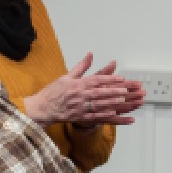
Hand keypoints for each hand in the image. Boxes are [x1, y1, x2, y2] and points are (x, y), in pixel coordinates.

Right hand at [23, 53, 144, 126]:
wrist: (42, 108)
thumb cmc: (53, 92)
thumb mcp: (67, 76)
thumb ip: (81, 66)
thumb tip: (90, 54)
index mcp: (78, 84)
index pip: (97, 80)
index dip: (110, 79)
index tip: (122, 79)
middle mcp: (80, 95)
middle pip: (102, 92)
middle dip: (117, 91)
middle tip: (129, 90)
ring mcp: (80, 107)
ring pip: (101, 104)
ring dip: (115, 103)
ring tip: (126, 101)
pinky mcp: (80, 117)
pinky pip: (96, 117)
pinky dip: (106, 116)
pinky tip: (116, 114)